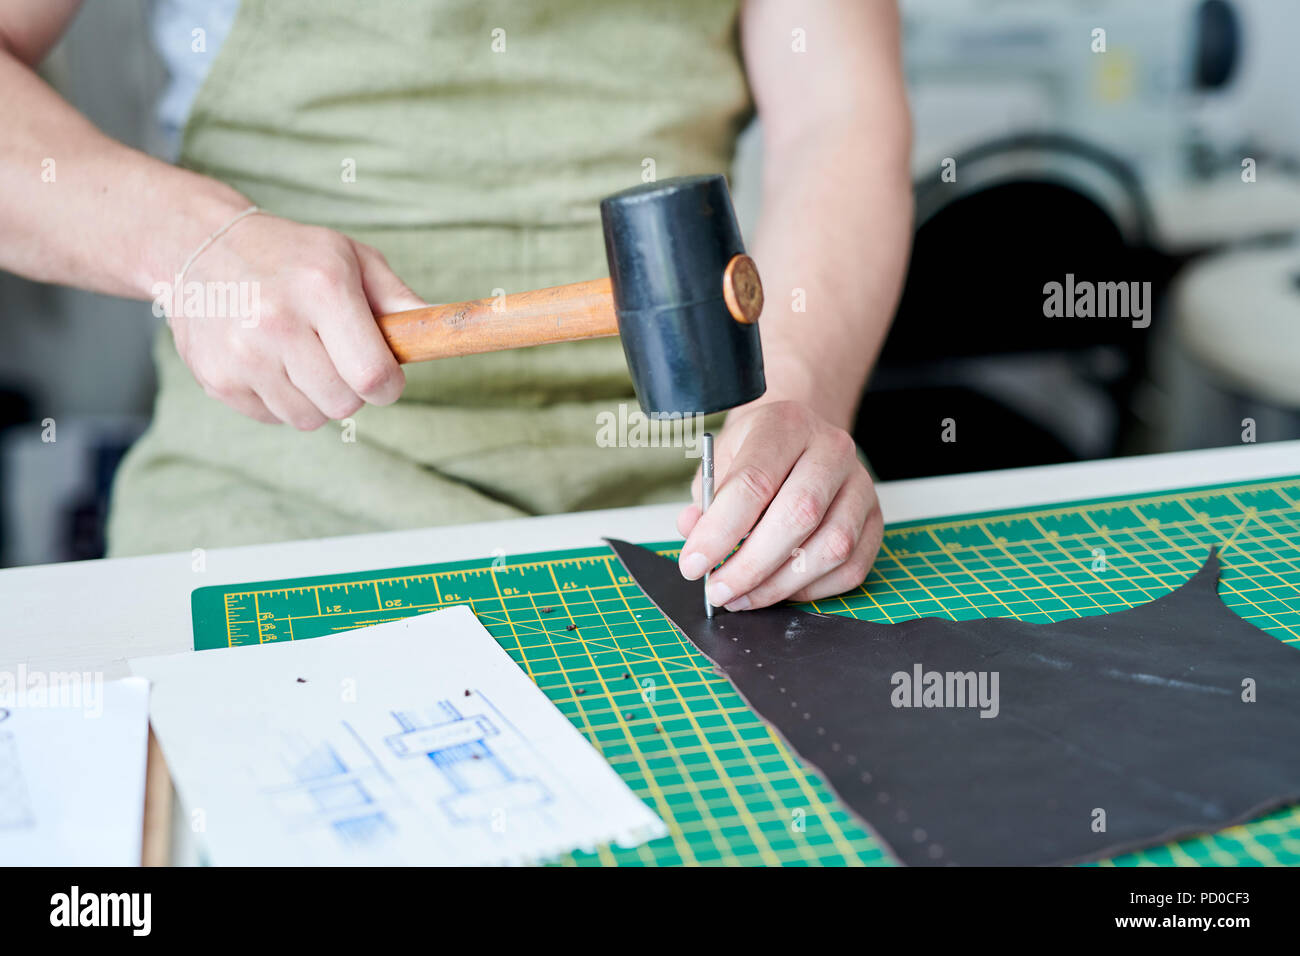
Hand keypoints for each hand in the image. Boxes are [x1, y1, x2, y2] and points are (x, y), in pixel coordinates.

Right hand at [166, 213, 424, 428]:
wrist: (198, 246)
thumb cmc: (291, 255)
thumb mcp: (351, 258)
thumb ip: (400, 301)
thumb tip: (441, 333)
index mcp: (322, 287)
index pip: (373, 375)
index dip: (389, 386)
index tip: (385, 376)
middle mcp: (278, 321)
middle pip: (344, 405)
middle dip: (353, 391)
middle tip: (339, 359)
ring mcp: (242, 353)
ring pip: (310, 418)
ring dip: (317, 398)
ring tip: (302, 356)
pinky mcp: (217, 378)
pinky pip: (274, 417)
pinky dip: (281, 399)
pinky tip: (270, 361)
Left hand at [676, 401, 882, 610]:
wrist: (800, 440)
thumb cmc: (758, 455)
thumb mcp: (720, 462)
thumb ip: (706, 500)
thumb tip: (693, 533)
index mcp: (786, 426)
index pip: (754, 481)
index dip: (720, 530)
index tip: (694, 564)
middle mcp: (832, 450)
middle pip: (799, 515)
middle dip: (751, 565)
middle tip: (718, 590)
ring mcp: (861, 485)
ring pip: (831, 547)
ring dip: (779, 584)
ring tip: (743, 596)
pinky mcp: (876, 519)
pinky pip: (850, 567)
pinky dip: (810, 589)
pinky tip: (778, 589)